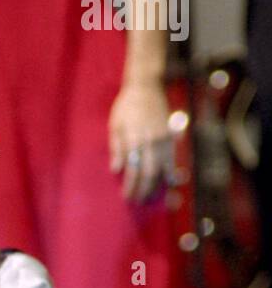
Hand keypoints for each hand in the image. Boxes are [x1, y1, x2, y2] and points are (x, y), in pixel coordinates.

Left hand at [108, 80, 173, 202]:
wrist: (146, 86)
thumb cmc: (126, 106)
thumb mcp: (115, 124)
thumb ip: (117, 147)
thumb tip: (116, 170)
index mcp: (135, 138)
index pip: (133, 169)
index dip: (131, 186)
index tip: (127, 197)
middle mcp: (151, 140)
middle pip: (149, 173)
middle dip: (144, 190)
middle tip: (138, 201)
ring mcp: (163, 138)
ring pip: (163, 168)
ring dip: (157, 185)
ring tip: (151, 197)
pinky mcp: (171, 136)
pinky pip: (172, 159)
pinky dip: (169, 173)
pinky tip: (167, 183)